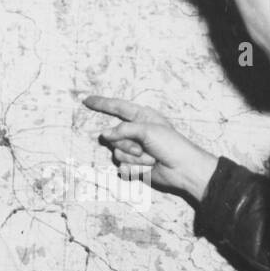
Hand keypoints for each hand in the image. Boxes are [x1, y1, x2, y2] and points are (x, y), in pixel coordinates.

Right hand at [83, 95, 219, 203]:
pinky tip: (148, 169)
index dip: (101, 104)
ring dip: (134, 159)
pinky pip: (123, 168)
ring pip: (117, 154)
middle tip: (143, 149)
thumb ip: (124, 130)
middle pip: (114, 137)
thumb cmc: (171, 145)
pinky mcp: (135, 166)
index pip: (117, 107)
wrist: (183, 169)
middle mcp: (135, 132)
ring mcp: (134, 150)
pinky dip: (135, 170)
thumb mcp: (148, 130)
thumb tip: (104, 134)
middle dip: (127, 145)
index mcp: (141, 118)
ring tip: (150, 159)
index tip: (86, 100)